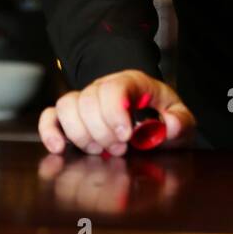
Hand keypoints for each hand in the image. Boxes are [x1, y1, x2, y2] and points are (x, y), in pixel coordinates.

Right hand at [38, 69, 195, 156]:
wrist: (152, 121)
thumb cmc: (164, 118)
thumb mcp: (182, 119)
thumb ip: (181, 122)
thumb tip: (169, 125)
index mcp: (132, 83)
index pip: (114, 86)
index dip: (114, 112)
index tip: (126, 136)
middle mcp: (104, 87)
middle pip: (88, 100)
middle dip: (101, 131)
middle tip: (120, 149)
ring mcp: (85, 101)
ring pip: (67, 106)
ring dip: (80, 134)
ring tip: (100, 150)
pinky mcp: (71, 117)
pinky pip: (51, 116)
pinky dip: (50, 131)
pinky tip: (58, 148)